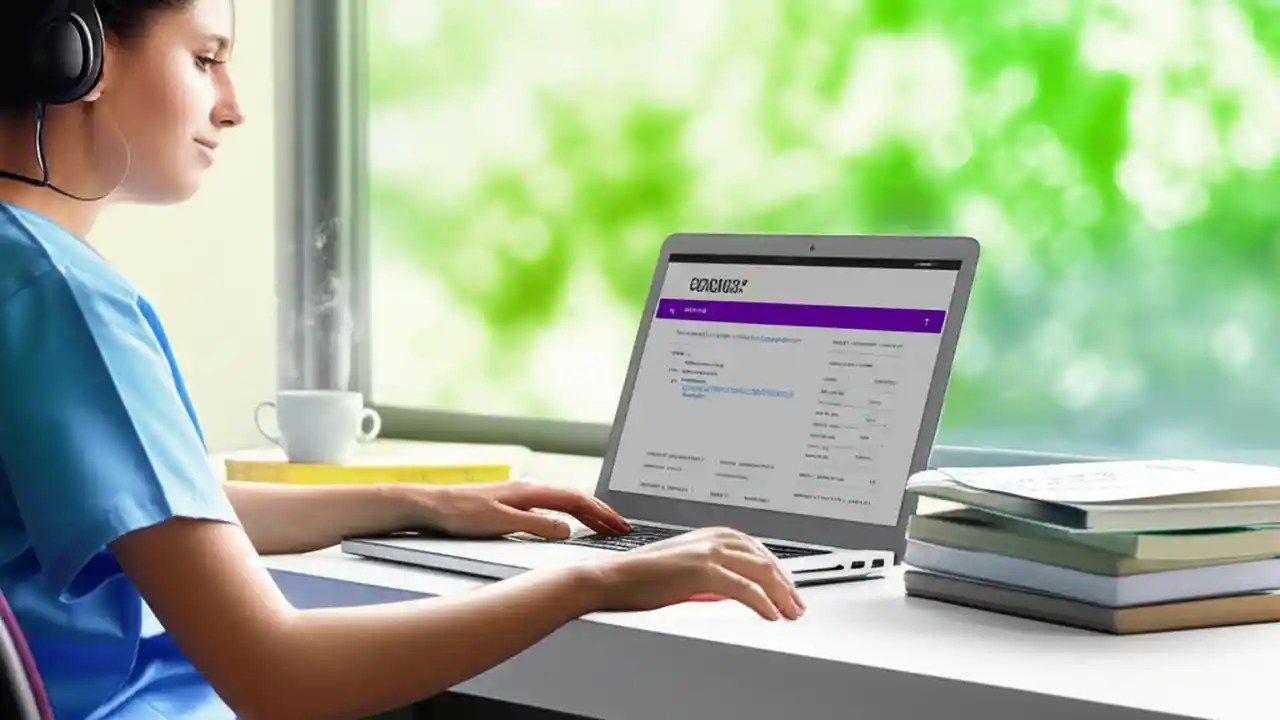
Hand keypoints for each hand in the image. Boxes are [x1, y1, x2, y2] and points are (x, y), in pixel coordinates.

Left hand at [406, 480, 630, 539]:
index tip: (619, 526)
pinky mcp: (511, 504)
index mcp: (530, 492)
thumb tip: (568, 529)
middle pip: (574, 499)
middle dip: (600, 514)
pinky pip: (550, 508)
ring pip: (563, 503)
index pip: (576, 500)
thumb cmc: (459, 513)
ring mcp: (520, 496)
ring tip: (603, 527)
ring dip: (586, 515)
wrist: (429, 505)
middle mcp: (528, 490)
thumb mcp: (500, 522)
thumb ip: (536, 525)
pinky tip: (568, 524)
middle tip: (622, 529)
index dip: (601, 513)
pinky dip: (568, 516)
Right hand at [585, 527, 805, 620]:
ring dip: (780, 594)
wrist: (612, 578)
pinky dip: (762, 602)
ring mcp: (707, 552)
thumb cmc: (640, 577)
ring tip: (790, 612)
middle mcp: (711, 539)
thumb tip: (733, 588)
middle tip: (797, 604)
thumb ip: (708, 570)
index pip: (755, 549)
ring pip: (759, 571)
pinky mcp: (701, 570)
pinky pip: (742, 587)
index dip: (777, 569)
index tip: (788, 588)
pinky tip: (770, 614)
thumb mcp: (682, 568)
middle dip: (785, 583)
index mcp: (708, 535)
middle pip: (762, 559)